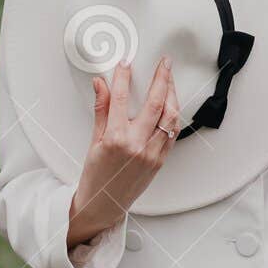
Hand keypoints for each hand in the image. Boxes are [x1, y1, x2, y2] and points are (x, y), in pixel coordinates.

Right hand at [66, 57, 179, 247]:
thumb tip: (100, 84)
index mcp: (116, 139)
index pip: (120, 99)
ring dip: (172, 95)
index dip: (123, 77)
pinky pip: (172, 133)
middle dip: (162, 79)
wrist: (104, 205)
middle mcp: (137, 145)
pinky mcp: (160, 161)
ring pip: (170, 117)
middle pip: (155, 103)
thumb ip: (101, 110)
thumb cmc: (96, 176)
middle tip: (164, 63)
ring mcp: (152, 153)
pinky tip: (171, 104)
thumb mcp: (94, 141)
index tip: (125, 63)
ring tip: (169, 80)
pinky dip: (173, 115)